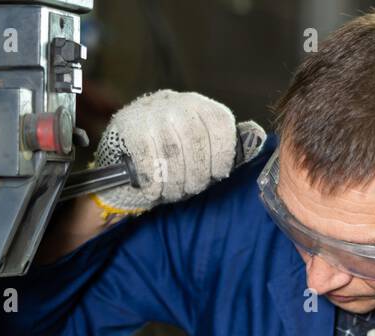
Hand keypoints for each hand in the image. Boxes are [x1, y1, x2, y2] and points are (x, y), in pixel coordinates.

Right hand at [93, 90, 249, 214]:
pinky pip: (147, 159)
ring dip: (174, 181)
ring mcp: (149, 112)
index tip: (217, 175)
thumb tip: (254, 142)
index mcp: (197, 104)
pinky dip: (153, 181)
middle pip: (196, 142)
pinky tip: (154, 191)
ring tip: (174, 192)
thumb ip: (219, 145)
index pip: (219, 124)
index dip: (222, 155)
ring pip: (171, 152)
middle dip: (197, 174)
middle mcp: (175, 102)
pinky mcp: (128, 126)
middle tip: (192, 189)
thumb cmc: (166, 155)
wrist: (121, 154)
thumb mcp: (195, 145)